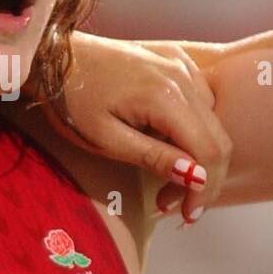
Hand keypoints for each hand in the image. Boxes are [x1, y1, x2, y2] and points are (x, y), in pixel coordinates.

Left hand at [42, 34, 231, 224]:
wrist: (54, 58)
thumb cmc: (71, 102)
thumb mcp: (105, 139)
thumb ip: (154, 157)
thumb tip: (197, 178)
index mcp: (165, 95)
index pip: (209, 151)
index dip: (204, 189)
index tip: (187, 215)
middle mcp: (182, 75)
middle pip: (218, 138)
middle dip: (203, 179)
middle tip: (174, 205)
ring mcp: (181, 64)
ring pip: (213, 121)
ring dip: (199, 156)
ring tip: (167, 179)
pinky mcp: (177, 60)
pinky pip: (201, 101)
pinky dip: (194, 129)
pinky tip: (169, 145)